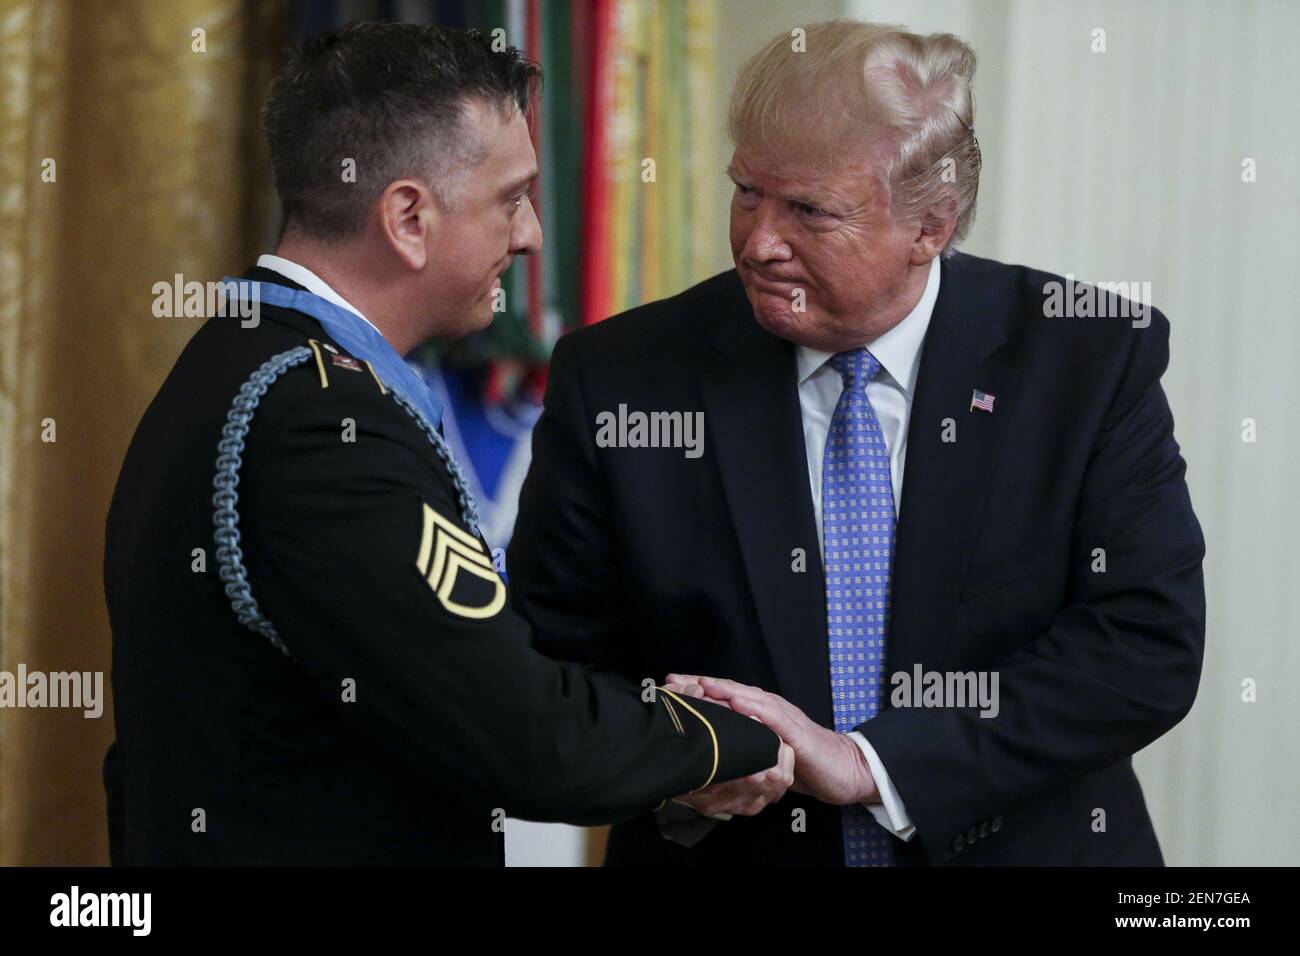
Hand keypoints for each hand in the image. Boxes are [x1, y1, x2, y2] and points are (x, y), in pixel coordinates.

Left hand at [673, 674, 877, 806]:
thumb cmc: (803, 761)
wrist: (844, 770)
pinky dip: (756, 711)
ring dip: (724, 691)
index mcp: (761, 712)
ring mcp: (785, 719)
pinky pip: (775, 720)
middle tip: (674, 680)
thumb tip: (710, 741)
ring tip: (700, 685)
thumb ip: (743, 741)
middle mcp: (771, 709)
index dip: (698, 689)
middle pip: (731, 690)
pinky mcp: (798, 735)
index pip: (725, 695)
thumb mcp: (765, 750)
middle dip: (702, 684)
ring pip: (750, 699)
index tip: (670, 685)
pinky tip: (739, 705)